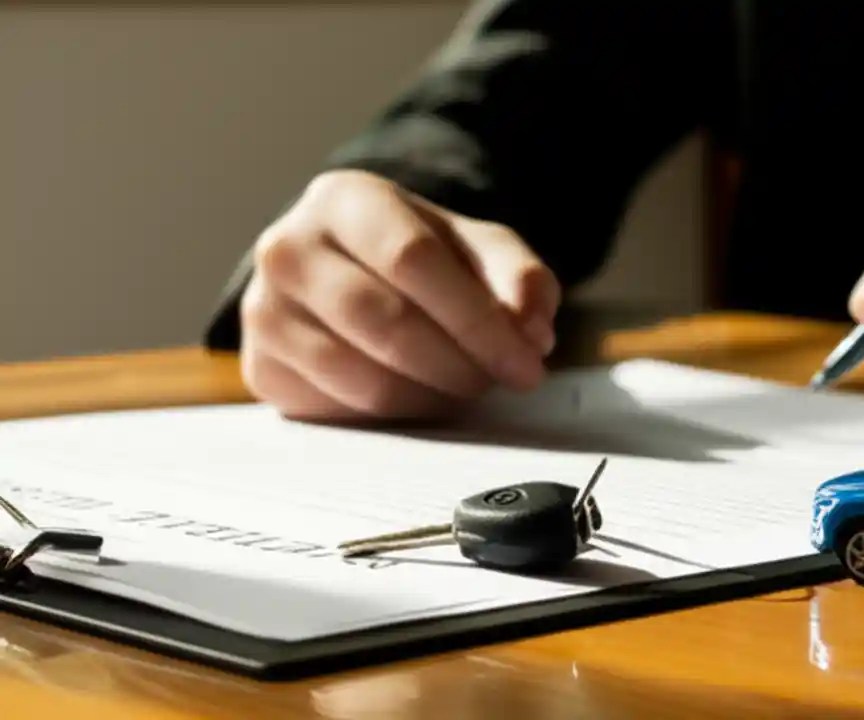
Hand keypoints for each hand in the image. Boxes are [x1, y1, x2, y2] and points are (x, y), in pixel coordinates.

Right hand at [239, 170, 558, 421]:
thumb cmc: (416, 255)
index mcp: (345, 199)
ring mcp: (264, 312)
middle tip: (498, 381)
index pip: (413, 260)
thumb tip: (531, 331)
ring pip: (363, 377)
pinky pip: (340, 411)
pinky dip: (394, 415)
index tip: (527, 362)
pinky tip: (419, 395)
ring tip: (464, 385)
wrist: (345, 268)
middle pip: (386, 322)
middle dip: (459, 364)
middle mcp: (288, 248)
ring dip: (432, 396)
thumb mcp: (477, 248)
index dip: (478, 319)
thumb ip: (519, 278)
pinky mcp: (261, 369)